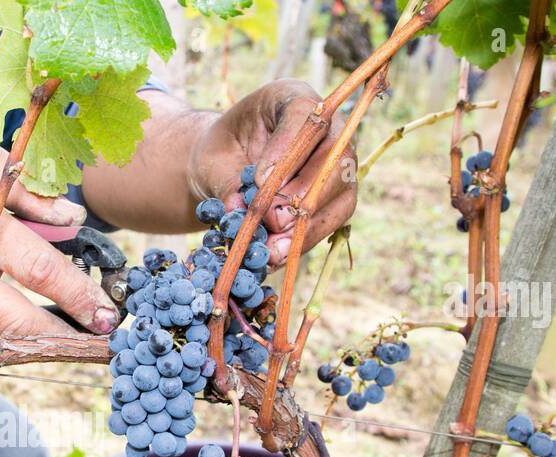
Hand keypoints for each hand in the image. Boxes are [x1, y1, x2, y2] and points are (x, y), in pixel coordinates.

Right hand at [0, 148, 120, 349]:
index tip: (105, 312)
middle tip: (95, 340)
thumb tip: (74, 218)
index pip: (37, 268)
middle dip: (63, 335)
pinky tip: (9, 333)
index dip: (78, 295)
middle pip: (18, 319)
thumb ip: (29, 194)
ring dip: (31, 345)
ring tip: (61, 338)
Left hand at [189, 80, 357, 268]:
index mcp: (295, 100)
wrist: (225, 170)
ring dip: (307, 227)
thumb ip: (229, 180)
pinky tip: (278, 257)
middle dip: (303, 196)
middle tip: (272, 221)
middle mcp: (329, 130)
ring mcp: (338, 167)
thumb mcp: (214, 159)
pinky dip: (304, 242)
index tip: (259, 181)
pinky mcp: (336, 200)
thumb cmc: (221, 154)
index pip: (306, 117)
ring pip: (341, 197)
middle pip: (336, 160)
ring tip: (274, 250)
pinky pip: (331, 223)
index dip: (286, 152)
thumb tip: (238, 209)